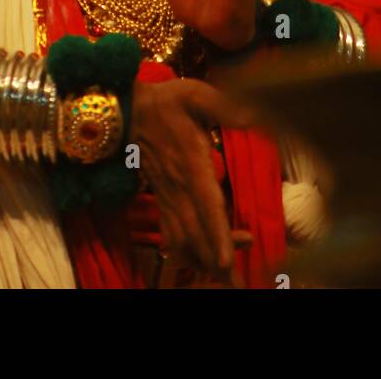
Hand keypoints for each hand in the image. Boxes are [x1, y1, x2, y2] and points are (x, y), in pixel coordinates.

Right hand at [130, 77, 248, 273]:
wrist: (125, 111)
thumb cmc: (165, 102)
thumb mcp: (194, 95)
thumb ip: (224, 106)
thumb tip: (254, 115)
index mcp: (190, 163)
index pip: (205, 204)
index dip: (216, 233)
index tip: (225, 260)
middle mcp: (179, 188)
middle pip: (197, 233)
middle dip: (216, 261)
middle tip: (237, 284)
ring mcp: (168, 198)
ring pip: (184, 240)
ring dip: (204, 261)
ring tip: (227, 278)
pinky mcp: (162, 202)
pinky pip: (172, 236)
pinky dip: (187, 255)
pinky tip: (202, 264)